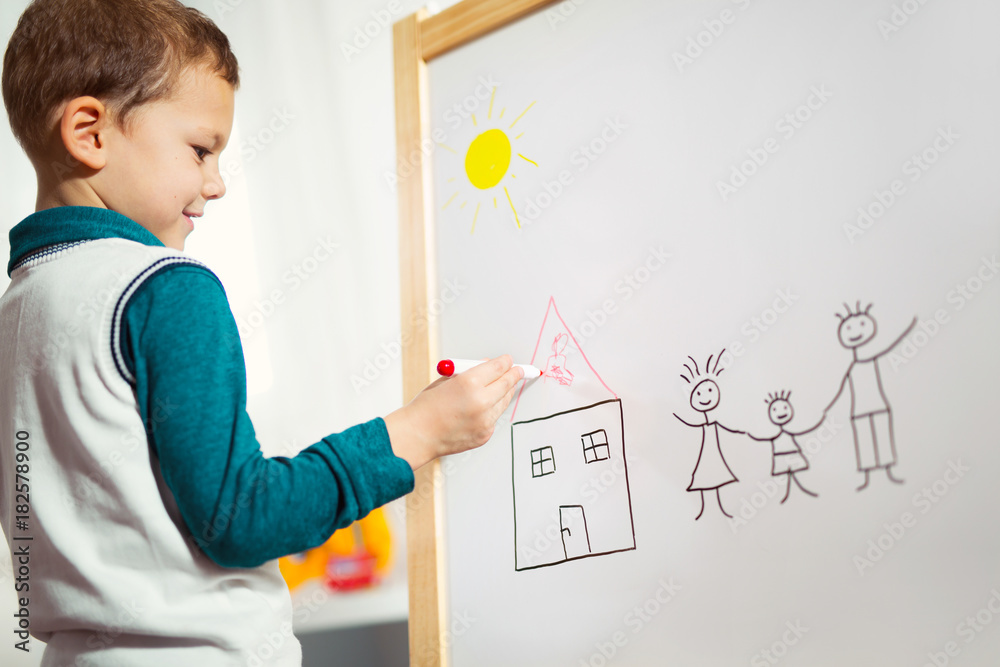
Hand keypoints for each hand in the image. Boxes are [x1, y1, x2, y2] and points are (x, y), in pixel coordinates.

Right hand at [384, 355, 523, 469]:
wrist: (417, 435)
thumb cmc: (426, 407)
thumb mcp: (446, 380)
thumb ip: (469, 372)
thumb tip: (488, 366)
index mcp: (469, 383)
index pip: (498, 367)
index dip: (506, 362)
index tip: (510, 361)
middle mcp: (480, 401)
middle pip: (507, 383)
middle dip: (514, 375)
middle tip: (518, 371)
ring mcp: (485, 420)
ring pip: (504, 401)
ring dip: (505, 393)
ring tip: (502, 388)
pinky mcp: (485, 434)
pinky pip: (495, 417)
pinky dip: (492, 411)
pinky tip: (482, 408)